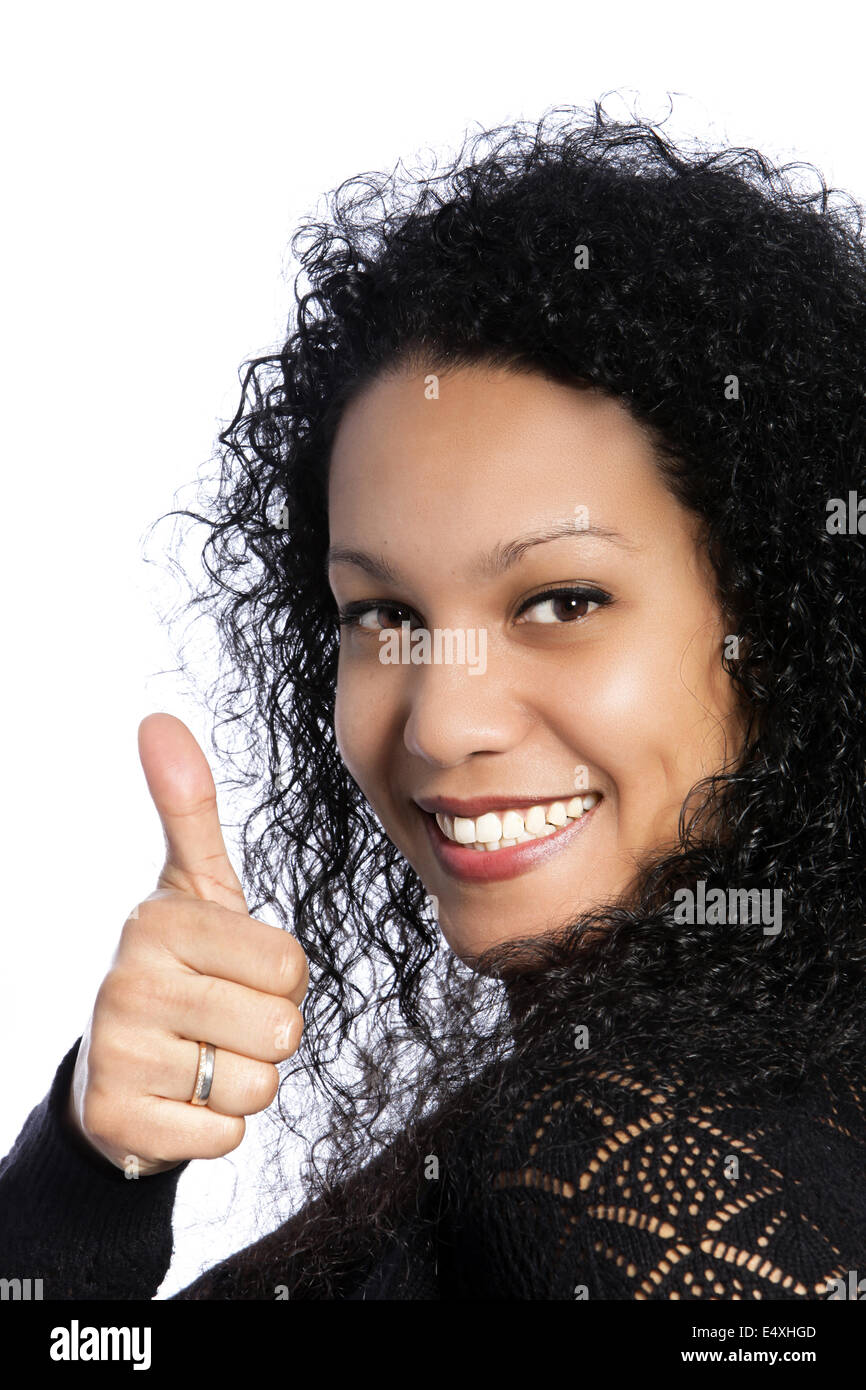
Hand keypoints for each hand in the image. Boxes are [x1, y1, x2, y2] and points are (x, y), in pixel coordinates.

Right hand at [66, 713, 307, 1175]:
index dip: (279, 979)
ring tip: (199, 1057)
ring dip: (243, 1082)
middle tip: (220, 1020)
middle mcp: (129, 980)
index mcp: (159, 920)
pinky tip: (180, 1099)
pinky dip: (216, 1128)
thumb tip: (157, 718)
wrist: (116, 1068)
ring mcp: (118, 1051)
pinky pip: (226, 1136)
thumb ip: (186, 808)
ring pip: (256, 1085)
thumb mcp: (189, 889)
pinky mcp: (119, 1118)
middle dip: (266, 1034)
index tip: (233, 972)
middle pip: (279, 1026)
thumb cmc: (177, 969)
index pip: (290, 964)